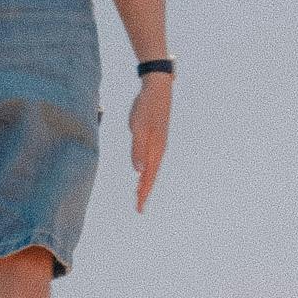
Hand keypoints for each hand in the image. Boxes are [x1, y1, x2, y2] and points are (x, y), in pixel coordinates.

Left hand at [129, 70, 172, 210]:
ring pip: (151, 168)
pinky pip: (150, 159)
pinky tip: (141, 173)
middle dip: (144, 192)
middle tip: (139, 208)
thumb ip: (138, 149)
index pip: (148, 177)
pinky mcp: (155, 138)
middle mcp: (159, 149)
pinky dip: (146, 170)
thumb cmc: (147, 107)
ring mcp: (158, 143)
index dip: (143, 193)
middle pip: (151, 176)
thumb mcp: (139, 127)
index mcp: (156, 149)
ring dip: (145, 183)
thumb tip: (138, 171)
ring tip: (139, 195)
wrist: (157, 89)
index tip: (139, 208)